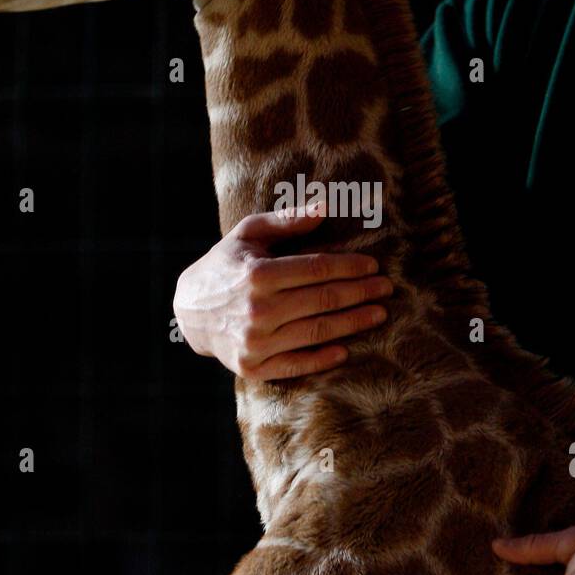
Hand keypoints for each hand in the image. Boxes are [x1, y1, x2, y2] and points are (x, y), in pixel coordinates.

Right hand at [172, 201, 393, 379]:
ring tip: (378, 314)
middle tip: (386, 289)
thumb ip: (287, 220)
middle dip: (361, 293)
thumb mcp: (248, 234)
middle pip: (324, 300)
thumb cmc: (225, 264)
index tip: (373, 266)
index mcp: (258, 274)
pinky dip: (323, 359)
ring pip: (318, 332)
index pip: (318, 269)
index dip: (350, 267)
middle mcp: (257, 310)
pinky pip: (297, 364)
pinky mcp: (253, 367)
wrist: (189, 310)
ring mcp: (255, 342)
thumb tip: (325, 207)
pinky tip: (345, 349)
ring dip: (353, 323)